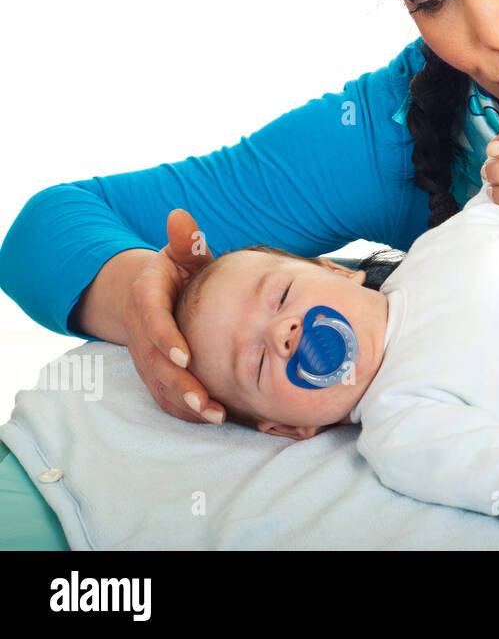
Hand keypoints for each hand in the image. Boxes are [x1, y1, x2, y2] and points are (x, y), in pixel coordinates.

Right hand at [122, 208, 222, 423]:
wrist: (156, 293)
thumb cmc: (179, 271)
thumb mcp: (182, 254)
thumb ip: (187, 242)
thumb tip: (180, 218)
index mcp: (147, 299)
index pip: (152, 320)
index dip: (166, 339)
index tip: (184, 356)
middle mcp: (142, 332)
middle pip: (156, 363)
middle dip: (180, 384)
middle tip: (207, 402)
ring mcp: (146, 356)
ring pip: (161, 385)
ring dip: (186, 404)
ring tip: (216, 417)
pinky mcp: (156, 374)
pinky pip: (167, 397)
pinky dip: (188, 412)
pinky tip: (217, 420)